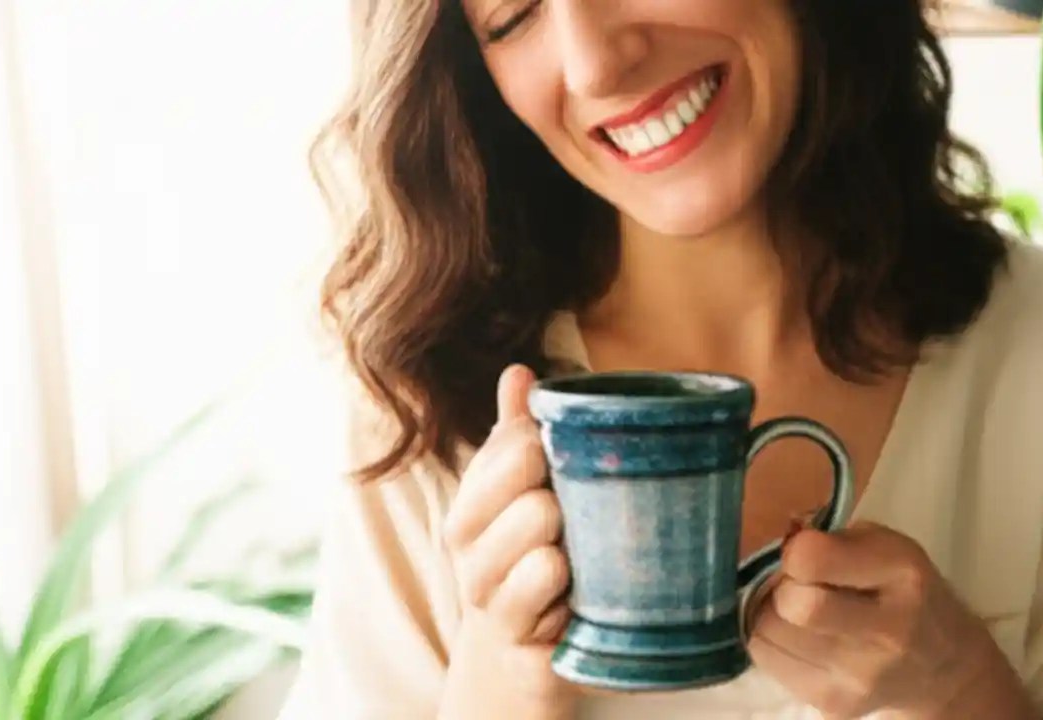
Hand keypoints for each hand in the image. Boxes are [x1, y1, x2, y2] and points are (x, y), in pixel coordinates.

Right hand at [440, 365, 575, 719]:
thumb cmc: (521, 564)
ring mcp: (487, 597)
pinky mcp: (516, 639)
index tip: (563, 468)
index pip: (514, 446)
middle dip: (567, 505)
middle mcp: (468, 549)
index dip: (553, 448)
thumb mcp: (516, 496)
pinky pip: (551, 593)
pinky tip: (571, 603)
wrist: (511, 661)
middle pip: (534, 496)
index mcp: (472, 503)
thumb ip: (514, 434)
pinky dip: (571, 596)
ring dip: (573, 553)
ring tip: (574, 567)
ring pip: (544, 546)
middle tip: (573, 526)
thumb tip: (519, 370)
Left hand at [747, 521, 1035, 718]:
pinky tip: (801, 639)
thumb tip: (780, 545)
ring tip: (799, 613)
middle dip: (782, 589)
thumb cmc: (902, 590)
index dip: (796, 553)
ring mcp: (862, 677)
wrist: (942, 665)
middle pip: (793, 606)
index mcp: (902, 574)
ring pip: (768, 634)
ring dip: (771, 616)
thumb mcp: (885, 545)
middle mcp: (889, 631)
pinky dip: (772, 644)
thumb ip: (833, 538)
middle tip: (798, 587)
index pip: (811, 559)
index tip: (806, 556)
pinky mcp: (835, 705)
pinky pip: (767, 662)